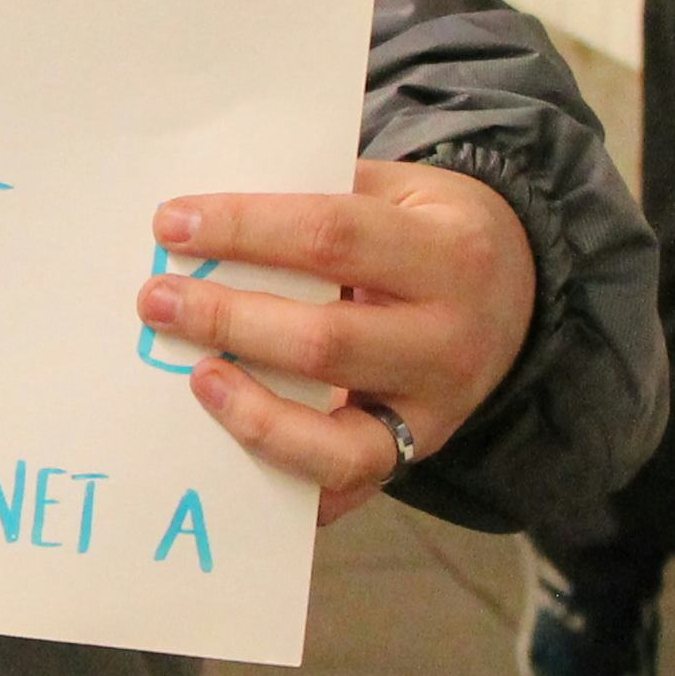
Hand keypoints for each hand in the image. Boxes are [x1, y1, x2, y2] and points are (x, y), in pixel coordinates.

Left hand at [136, 160, 538, 525]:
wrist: (519, 289)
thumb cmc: (424, 231)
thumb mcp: (396, 191)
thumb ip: (314, 198)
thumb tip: (200, 219)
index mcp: (447, 252)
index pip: (331, 236)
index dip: (245, 229)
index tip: (171, 224)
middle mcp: (449, 339)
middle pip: (325, 340)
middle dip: (228, 320)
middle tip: (156, 300)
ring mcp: (436, 410)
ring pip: (336, 437)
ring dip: (250, 411)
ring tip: (194, 375)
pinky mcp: (414, 456)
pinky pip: (342, 484)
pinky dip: (284, 472)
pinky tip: (226, 449)